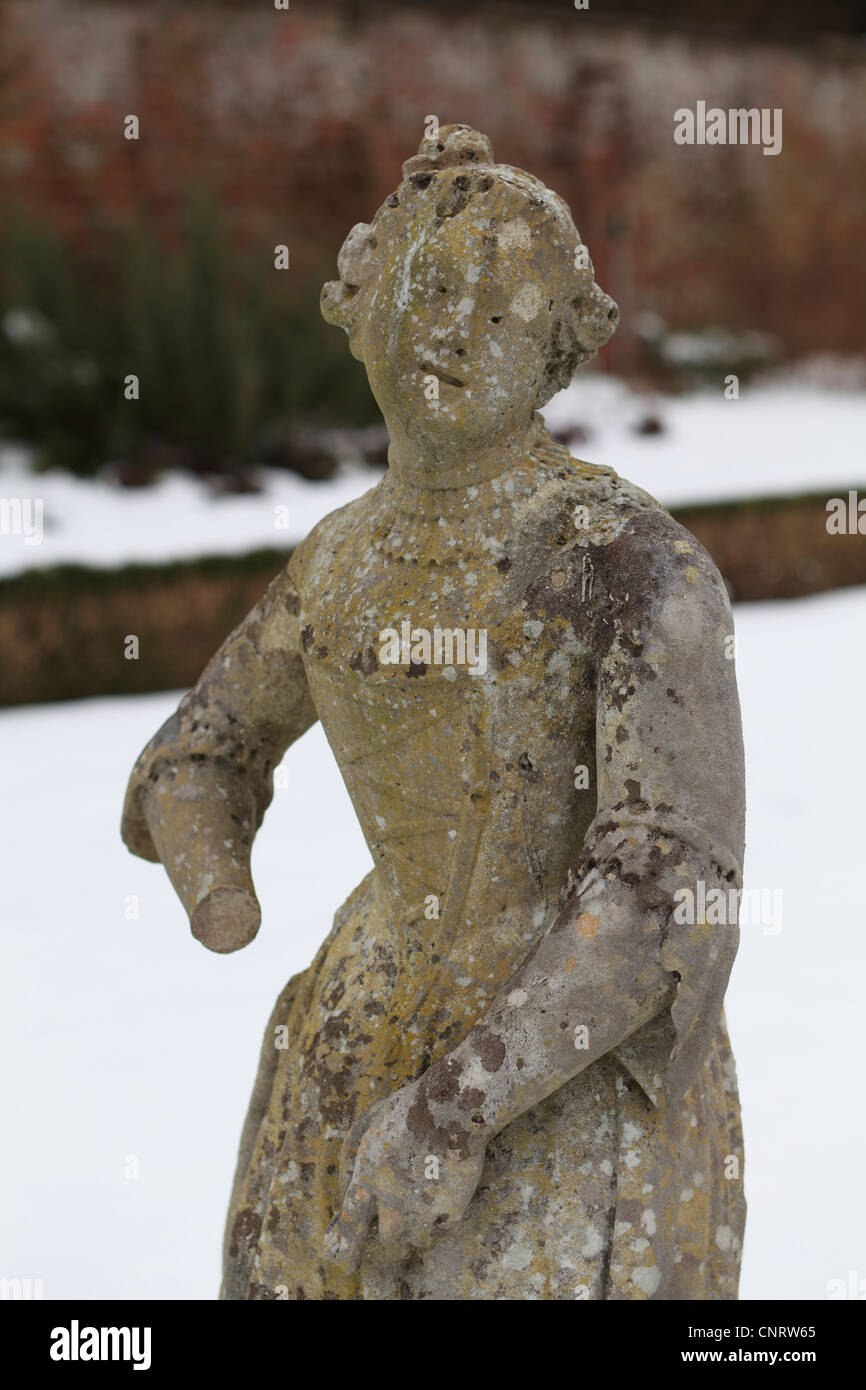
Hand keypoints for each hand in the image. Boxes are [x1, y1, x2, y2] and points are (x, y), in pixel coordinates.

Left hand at [323, 1072, 487, 1270]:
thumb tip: (345, 1183)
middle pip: (388, 1239)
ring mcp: (423, 1208)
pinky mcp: (452, 1209)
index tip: (345, 1262)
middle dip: (393, 1232)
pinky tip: (445, 1193)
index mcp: (368, 1178)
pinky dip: (443, 1217)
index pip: (349, 1227)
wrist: (453, 1105)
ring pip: (416, 1239)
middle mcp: (392, 1199)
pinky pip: (444, 1228)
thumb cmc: (409, 1107)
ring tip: (425, 1201)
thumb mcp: (369, 1120)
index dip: (345, 1249)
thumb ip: (352, 1153)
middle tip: (400, 1222)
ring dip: (418, 1227)